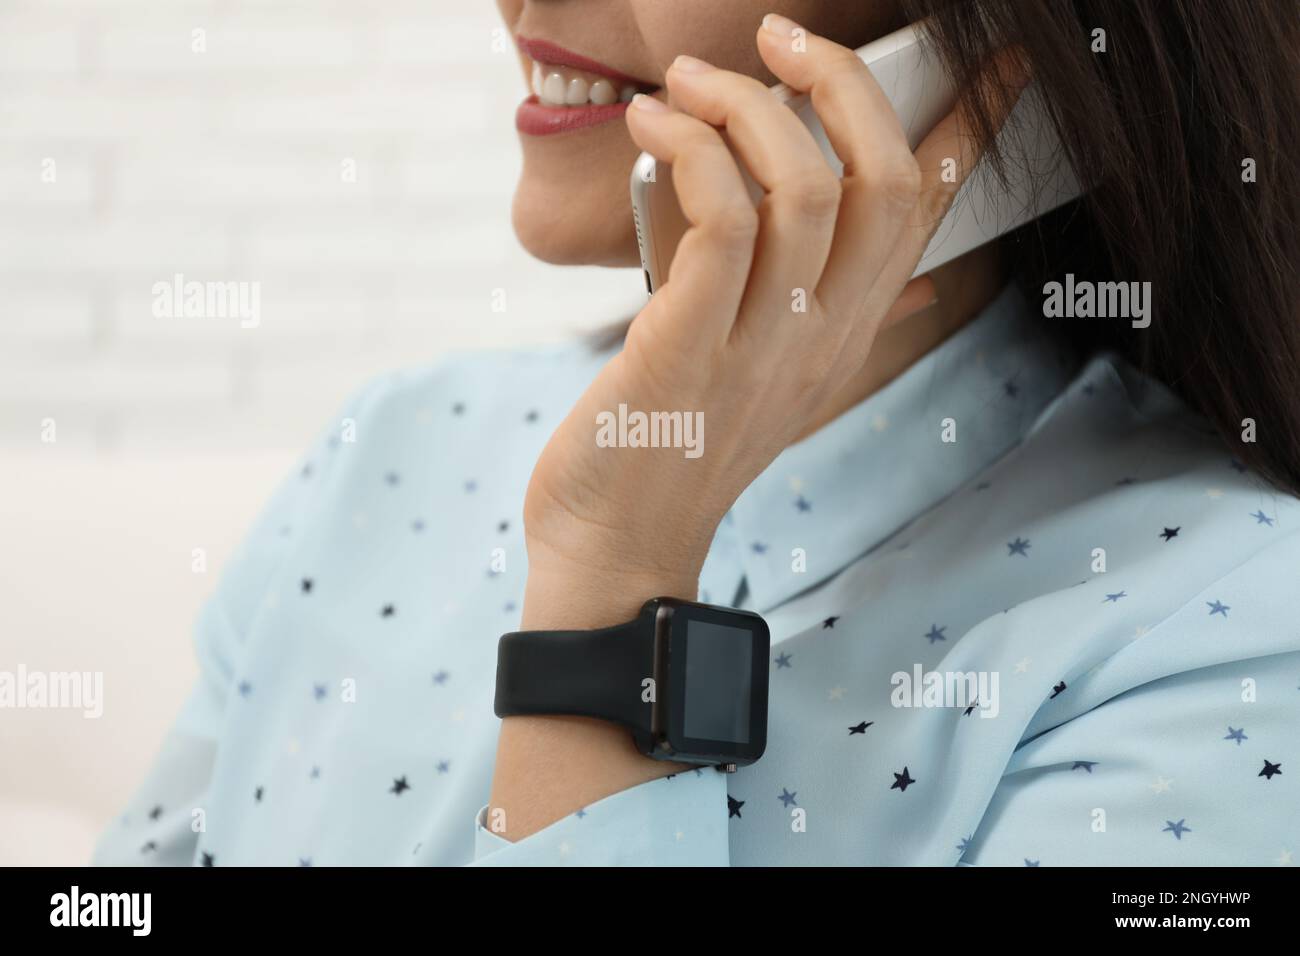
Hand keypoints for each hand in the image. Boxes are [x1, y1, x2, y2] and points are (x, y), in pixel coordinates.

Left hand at [493, 15, 1028, 839]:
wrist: (619, 543)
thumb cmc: (681, 447)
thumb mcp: (782, 384)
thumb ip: (842, 325)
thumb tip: (917, 287)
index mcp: (849, 334)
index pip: (932, 215)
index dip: (973, 126)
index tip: (1004, 58)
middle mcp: (823, 337)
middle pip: (883, 181)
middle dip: (843, 84)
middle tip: (779, 40)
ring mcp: (762, 349)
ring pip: (802, 189)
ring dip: (743, 107)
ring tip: (684, 83)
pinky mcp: (689, 353)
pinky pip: (722, 224)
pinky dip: (694, 154)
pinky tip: (655, 130)